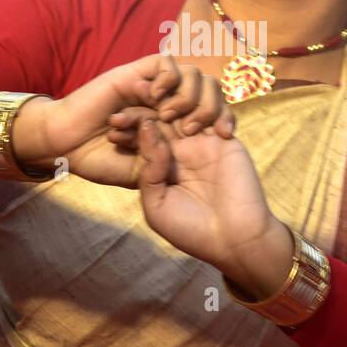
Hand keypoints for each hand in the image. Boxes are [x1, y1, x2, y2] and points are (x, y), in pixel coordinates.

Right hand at [11, 53, 234, 187]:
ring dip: (189, 94)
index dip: (225, 119)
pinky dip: (168, 78)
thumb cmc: (100, 161)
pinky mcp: (134, 74)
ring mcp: (152, 87)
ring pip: (192, 74)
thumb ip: (167, 164)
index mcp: (175, 125)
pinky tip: (156, 100)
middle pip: (210, 89)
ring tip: (172, 117)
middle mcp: (168, 102)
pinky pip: (164, 63)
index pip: (214, 112)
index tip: (226, 137)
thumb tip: (201, 164)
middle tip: (198, 129)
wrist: (66, 147)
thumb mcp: (143, 173)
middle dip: (213, 106)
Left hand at [134, 117, 294, 293]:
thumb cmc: (192, 230)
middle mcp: (180, 149)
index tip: (112, 123)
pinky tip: (187, 120)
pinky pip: (215, 113)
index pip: (142, 137)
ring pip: (186, 109)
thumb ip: (148, 171)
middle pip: (160, 119)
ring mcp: (203, 142)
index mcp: (160, 165)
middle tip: (129, 111)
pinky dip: (202, 110)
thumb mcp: (156, 205)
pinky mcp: (225, 139)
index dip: (128, 128)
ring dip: (173, 105)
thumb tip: (148, 130)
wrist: (233, 240)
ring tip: (162, 112)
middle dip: (143, 113)